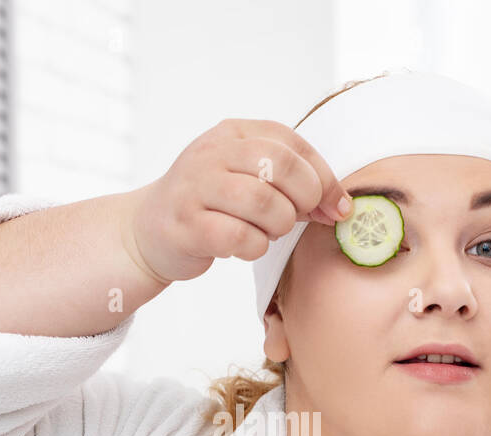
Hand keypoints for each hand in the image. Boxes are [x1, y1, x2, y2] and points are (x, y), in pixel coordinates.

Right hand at [130, 118, 351, 283]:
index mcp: (233, 133)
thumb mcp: (248, 180)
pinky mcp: (186, 225)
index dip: (324, 178)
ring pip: (263, 202)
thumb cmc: (210, 206)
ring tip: (266, 232)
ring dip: (278, 226)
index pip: (293, 144)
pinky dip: (254, 247)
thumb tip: (342, 207)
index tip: (337, 208)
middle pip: (281, 166)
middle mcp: (211, 152)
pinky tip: (244, 246)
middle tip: (298, 219)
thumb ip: (294, 186)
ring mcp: (195, 187)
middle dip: (303, 199)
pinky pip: (240, 236)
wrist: (148, 231)